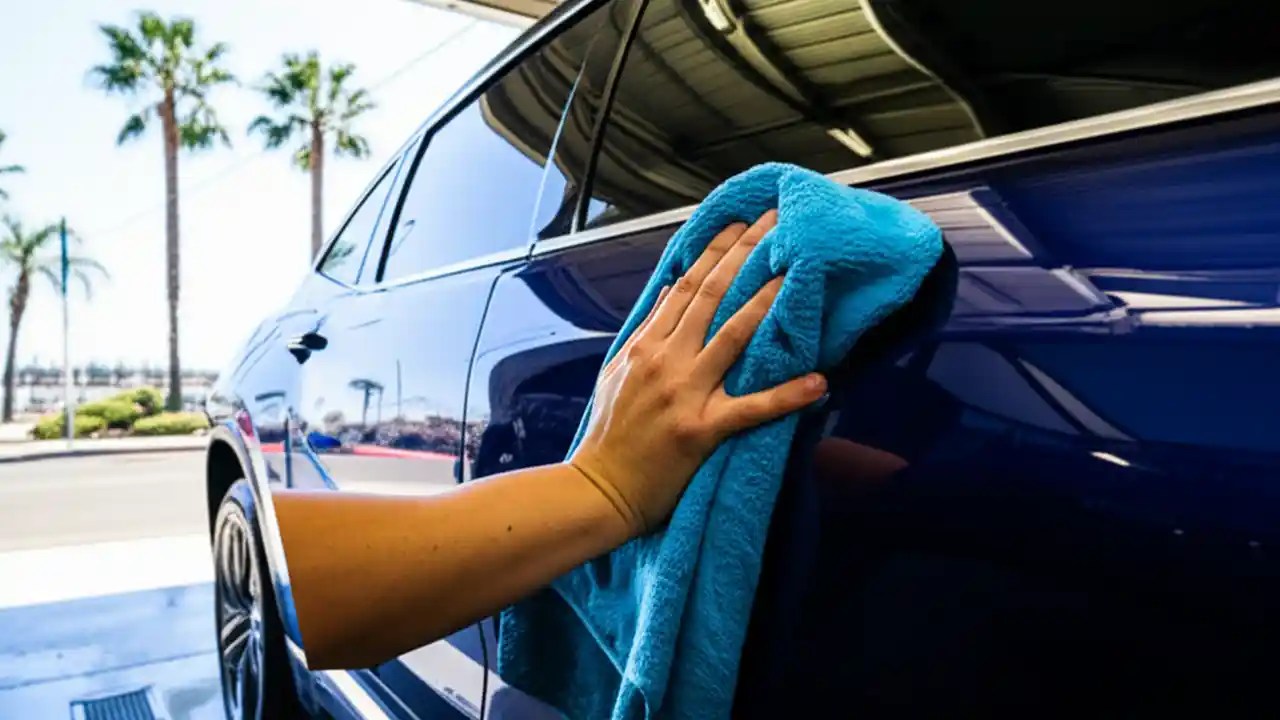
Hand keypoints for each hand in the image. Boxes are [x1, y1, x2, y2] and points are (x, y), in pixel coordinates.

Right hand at [570, 211, 827, 535]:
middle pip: (711, 296)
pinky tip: (818, 382)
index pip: (686, 286)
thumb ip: (645, 332)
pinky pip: (751, 408)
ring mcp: (683, 394)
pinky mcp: (701, 430)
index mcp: (646, 345)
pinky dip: (786, 395)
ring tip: (797, 274)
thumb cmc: (609, 436)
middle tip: (775, 223)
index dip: (715, 252)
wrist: (598, 489)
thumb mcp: (616, 372)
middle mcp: (665, 361)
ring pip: (733, 337)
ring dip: (766, 303)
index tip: (740, 224)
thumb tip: (671, 292)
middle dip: (745, 255)